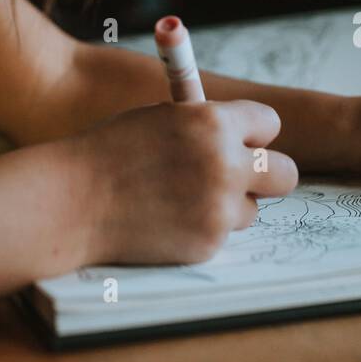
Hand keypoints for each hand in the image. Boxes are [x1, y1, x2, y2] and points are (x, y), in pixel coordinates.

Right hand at [69, 98, 298, 265]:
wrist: (74, 199)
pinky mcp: (208, 243)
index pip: (269, 123)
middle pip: (286, 173)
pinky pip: (222, 234)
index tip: (241, 139)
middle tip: (242, 177)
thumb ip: (205, 124)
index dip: (253, 132)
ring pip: (252, 209)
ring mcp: (219, 208)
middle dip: (267, 174)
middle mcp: (226, 164)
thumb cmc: (112, 150)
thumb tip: (242, 132)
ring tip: (181, 198)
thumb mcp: (162, 118)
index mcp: (213, 121)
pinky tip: (166, 219)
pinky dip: (201, 229)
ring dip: (228, 205)